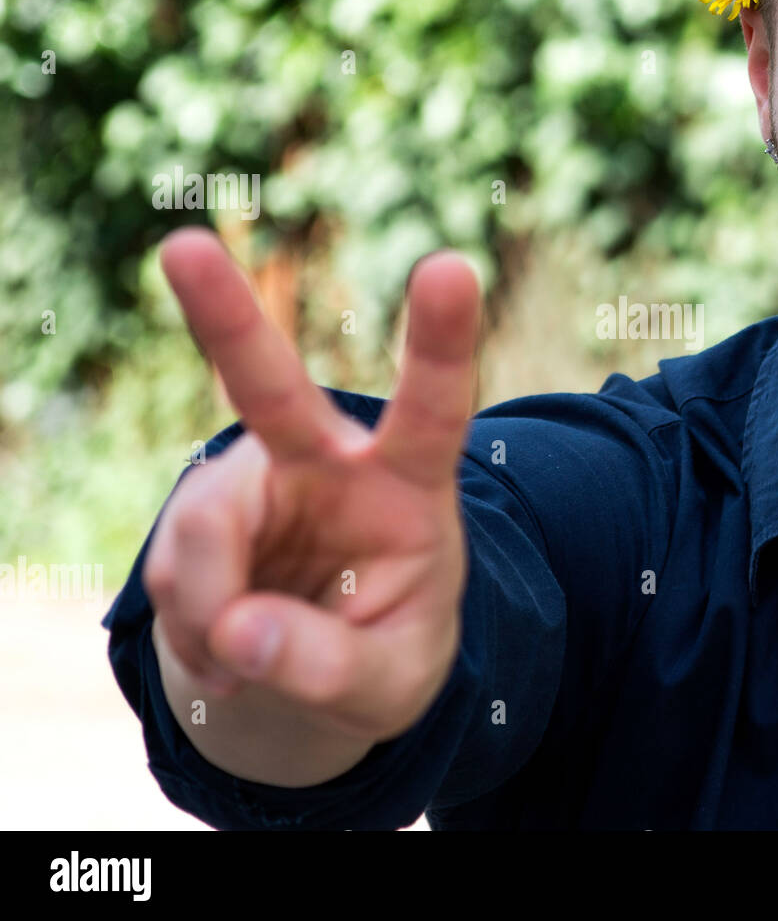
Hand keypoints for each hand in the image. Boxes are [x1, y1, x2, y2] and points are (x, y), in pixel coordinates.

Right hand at [143, 227, 479, 742]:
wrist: (325, 663)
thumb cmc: (386, 650)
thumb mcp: (390, 684)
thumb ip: (331, 668)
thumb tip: (238, 634)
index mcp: (410, 485)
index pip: (434, 408)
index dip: (442, 341)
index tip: (450, 265)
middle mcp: (328, 463)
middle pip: (274, 392)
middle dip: (226, 319)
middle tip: (183, 248)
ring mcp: (255, 484)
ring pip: (203, 533)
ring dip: (214, 616)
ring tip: (253, 660)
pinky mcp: (202, 515)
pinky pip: (171, 577)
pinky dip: (195, 633)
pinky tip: (229, 648)